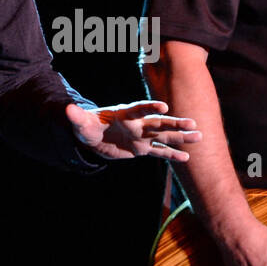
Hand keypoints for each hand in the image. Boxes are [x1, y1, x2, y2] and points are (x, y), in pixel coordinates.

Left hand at [64, 100, 199, 160]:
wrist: (93, 137)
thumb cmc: (87, 127)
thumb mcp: (80, 124)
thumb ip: (77, 117)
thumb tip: (67, 110)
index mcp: (124, 115)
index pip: (139, 109)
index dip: (151, 107)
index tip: (164, 107)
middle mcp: (137, 124)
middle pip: (158, 123)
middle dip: (175, 123)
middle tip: (193, 123)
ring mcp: (142, 137)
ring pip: (164, 137)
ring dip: (180, 137)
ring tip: (199, 137)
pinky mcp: (142, 149)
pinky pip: (160, 152)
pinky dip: (172, 155)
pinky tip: (187, 158)